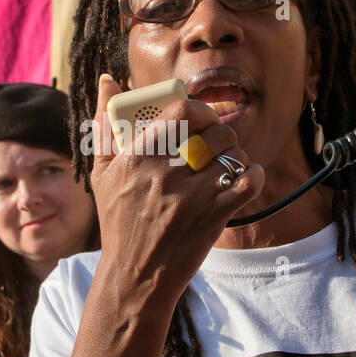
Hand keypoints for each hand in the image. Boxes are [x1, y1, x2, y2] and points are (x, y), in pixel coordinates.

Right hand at [89, 73, 264, 305]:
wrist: (134, 276)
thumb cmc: (118, 220)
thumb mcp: (102, 173)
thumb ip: (104, 125)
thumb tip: (107, 80)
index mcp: (136, 159)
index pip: (181, 112)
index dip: (199, 108)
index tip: (199, 117)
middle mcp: (164, 176)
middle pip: (214, 131)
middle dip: (221, 131)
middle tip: (216, 142)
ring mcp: (191, 199)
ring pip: (233, 155)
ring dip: (236, 155)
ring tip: (226, 165)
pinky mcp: (213, 219)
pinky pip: (248, 183)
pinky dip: (253, 176)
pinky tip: (245, 178)